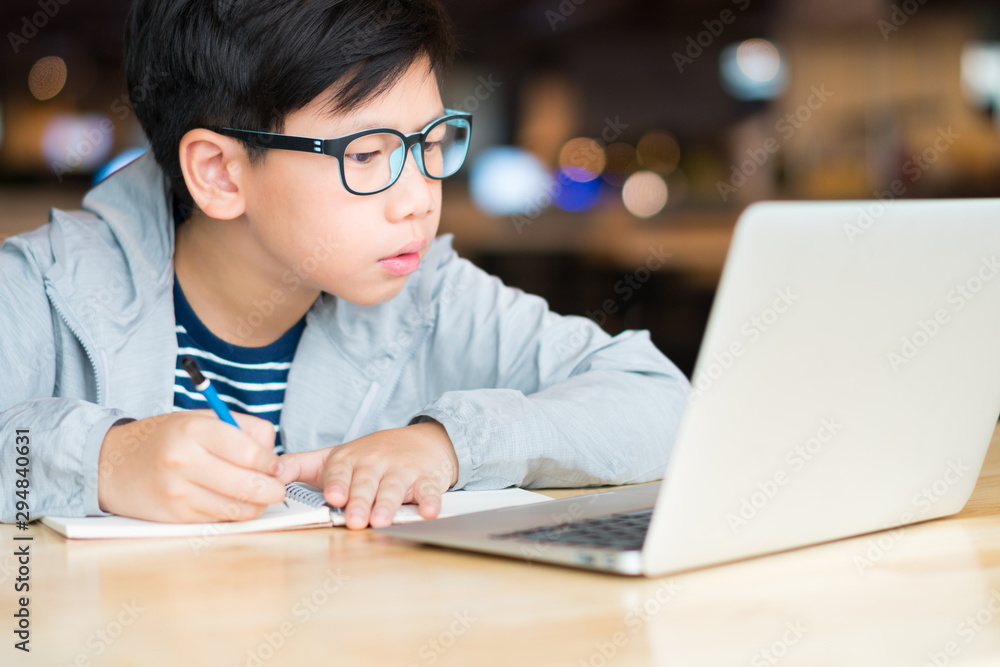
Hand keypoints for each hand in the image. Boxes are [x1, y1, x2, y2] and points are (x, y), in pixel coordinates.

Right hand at [97, 410, 286, 522]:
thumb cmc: (165, 439)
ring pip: (238, 508)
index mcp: (194, 429)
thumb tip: (274, 454)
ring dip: (256, 505)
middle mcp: (184, 461)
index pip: (250, 452)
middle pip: (249, 485)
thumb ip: (244, 428)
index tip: (275, 466)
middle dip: (273, 490)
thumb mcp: (201, 419)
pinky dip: (234, 514)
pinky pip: (220, 520)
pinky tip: (232, 503)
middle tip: (277, 488)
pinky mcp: (176, 516)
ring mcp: (178, 492)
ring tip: (256, 495)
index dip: (271, 463)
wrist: (112, 464)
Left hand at [276, 420, 457, 529]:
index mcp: (350, 459)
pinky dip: (431, 500)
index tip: (332, 497)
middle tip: (356, 519)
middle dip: (360, 500)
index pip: (340, 470)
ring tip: (382, 520)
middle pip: (366, 482)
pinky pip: (430, 490)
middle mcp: (376, 463)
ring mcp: (403, 471)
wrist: (424, 441)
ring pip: (394, 487)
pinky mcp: (427, 479)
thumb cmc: (374, 456)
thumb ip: (299, 466)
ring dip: (388, 503)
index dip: (337, 483)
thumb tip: (267, 476)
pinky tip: (429, 511)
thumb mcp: (335, 456)